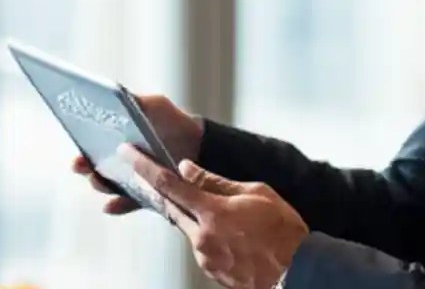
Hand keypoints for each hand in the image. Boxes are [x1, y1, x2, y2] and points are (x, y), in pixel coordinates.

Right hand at [70, 93, 203, 214]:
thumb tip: (114, 92)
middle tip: (79, 162)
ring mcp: (131, 180)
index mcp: (118, 139)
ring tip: (96, 179)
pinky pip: (129, 203)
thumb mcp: (155, 106)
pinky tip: (109, 205)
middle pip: (94, 166)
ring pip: (108, 186)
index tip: (75, 137)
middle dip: (83, 165)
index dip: (81, 142)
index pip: (92, 143)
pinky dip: (117, 205)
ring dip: (99, 184)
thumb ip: (136, 101)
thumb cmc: (173, 123)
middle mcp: (119, 162)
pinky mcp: (145, 196)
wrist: (200, 145)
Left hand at [120, 144, 308, 288]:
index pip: (168, 184)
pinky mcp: (210, 270)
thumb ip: (215, 181)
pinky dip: (204, 232)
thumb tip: (186, 168)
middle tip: (146, 172)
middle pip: (170, 206)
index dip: (143, 166)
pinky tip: (227, 231)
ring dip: (191, 213)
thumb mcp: (255, 193)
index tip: (127, 153)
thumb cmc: (283, 230)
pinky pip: (199, 244)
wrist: (297, 271)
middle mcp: (202, 236)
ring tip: (218, 210)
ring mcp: (204, 256)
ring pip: (186, 226)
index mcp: (212, 213)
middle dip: (158, 189)